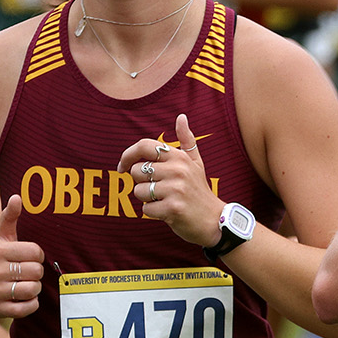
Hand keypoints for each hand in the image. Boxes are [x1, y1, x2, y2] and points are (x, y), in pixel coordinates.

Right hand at [0, 194, 45, 317]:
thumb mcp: (0, 236)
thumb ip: (10, 217)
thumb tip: (17, 197)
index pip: (36, 252)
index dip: (38, 255)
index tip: (29, 257)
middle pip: (36, 271)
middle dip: (36, 272)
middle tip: (27, 272)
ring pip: (33, 289)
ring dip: (34, 288)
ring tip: (25, 284)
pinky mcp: (0, 310)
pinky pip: (28, 308)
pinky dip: (31, 303)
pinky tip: (23, 297)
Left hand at [117, 114, 223, 247]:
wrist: (215, 220)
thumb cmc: (200, 191)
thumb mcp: (196, 163)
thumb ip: (187, 140)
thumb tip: (181, 117)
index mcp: (179, 157)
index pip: (144, 146)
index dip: (127, 155)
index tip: (123, 167)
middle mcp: (178, 170)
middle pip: (136, 171)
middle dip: (141, 183)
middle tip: (158, 189)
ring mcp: (176, 189)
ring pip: (139, 191)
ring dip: (147, 199)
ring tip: (165, 200)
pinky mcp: (173, 208)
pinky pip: (145, 209)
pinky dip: (152, 213)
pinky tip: (167, 212)